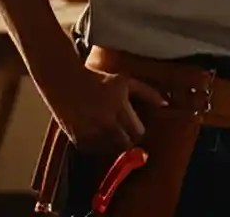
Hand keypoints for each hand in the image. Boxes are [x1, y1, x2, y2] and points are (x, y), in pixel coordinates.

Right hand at [44, 67, 166, 154]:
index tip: (135, 128)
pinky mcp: (76, 138)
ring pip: (110, 150)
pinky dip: (98, 147)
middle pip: (125, 145)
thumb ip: (147, 92)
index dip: (138, 132)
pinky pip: (94, 151)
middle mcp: (105, 122)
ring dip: (113, 145)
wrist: (65, 81)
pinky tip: (97, 136)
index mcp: (119, 107)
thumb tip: (165, 104)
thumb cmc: (98, 79)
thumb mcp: (126, 81)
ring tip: (111, 134)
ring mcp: (90, 131)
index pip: (138, 133)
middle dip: (128, 141)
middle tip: (124, 134)